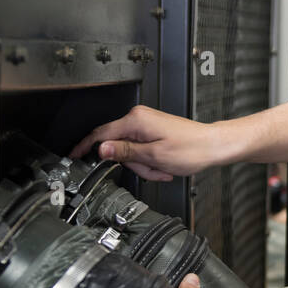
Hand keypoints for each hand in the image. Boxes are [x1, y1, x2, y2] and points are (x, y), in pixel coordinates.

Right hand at [70, 104, 231, 180]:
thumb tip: (102, 150)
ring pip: (131, 153)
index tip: (75, 155)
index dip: (85, 147)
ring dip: (145, 166)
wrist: (212, 146)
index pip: (101, 134)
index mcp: (135, 121)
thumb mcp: (154, 156)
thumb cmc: (191, 149)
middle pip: (118, 147)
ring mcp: (146, 124)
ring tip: (162, 168)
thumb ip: (125, 153)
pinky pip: (142, 150)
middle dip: (134, 164)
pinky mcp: (152, 131)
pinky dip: (151, 162)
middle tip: (152, 169)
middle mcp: (138, 118)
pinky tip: (164, 165)